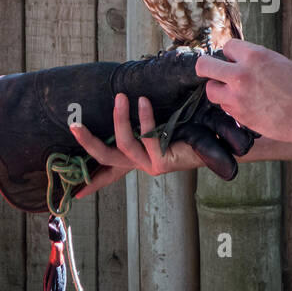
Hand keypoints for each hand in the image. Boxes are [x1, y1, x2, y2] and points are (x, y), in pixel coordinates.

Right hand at [68, 93, 205, 196]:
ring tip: (121, 98)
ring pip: (123, 144)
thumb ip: (143, 122)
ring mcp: (149, 165)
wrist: (218, 140)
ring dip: (120, 119)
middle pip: (104, 157)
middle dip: (87, 141)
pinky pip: (147, 137)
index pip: (109, 172)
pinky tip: (143, 102)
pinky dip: (145, 118)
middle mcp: (140, 164)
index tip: (75, 194)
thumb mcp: (160, 126)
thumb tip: (126, 96)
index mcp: (137, 159)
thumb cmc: (189, 130)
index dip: (92, 181)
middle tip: (74, 124)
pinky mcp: (161, 162)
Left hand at [195, 38, 291, 149]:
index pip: (227, 46)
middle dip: (206, 68)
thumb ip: (256, 61)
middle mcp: (242, 74)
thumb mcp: (279, 62)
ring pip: (211, 90)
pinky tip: (248, 106)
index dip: (230, 54)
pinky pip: (225, 107)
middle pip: (204, 66)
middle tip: (212, 72)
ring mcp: (238, 96)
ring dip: (219, 90)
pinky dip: (232, 106)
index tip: (234, 60)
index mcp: (255, 55)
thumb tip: (238, 60)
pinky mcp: (240, 115)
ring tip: (234, 92)